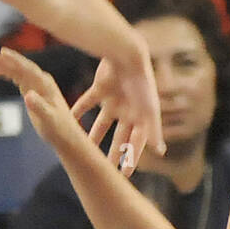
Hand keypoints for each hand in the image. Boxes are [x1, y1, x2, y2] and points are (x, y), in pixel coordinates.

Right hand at [0, 47, 78, 149]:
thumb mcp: (48, 119)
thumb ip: (39, 107)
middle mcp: (41, 80)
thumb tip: (27, 95)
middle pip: (18, 65)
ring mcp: (36, 84)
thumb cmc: (58, 129)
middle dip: (1, 59)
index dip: (13, 60)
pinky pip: (16, 77)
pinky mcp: (32, 90)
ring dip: (0, 65)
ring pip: (16, 70)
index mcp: (45, 84)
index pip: (26, 68)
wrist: (66, 136)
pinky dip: (4, 73)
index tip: (1, 52)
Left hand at [72, 44, 164, 165]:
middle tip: (105, 169)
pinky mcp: (100, 89)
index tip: (125, 175)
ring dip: (94, 136)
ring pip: (102, 123)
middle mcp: (128, 110)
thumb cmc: (141, 82)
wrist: (127, 53)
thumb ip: (153, 130)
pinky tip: (68, 122)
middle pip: (119, 136)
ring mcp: (114, 99)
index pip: (136, 142)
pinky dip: (78, 111)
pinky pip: (87, 103)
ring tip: (84, 149)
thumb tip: (161, 152)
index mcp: (141, 116)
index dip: (132, 158)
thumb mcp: (149, 109)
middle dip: (113, 152)